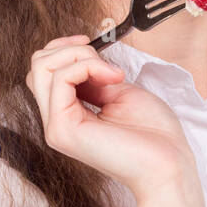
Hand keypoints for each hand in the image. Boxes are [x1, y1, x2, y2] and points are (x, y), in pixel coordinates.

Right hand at [26, 34, 197, 202]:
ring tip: (111, 72)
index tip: (90, 43)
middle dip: (70, 49)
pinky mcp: (62, 129)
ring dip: (80, 56)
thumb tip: (80, 62)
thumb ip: (94, 78)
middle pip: (38, 66)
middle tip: (103, 62)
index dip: (64, 48)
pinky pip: (61, 79)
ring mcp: (56, 127)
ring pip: (43, 68)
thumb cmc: (154, 134)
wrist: (168, 164)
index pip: (45, 72)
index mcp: (69, 114)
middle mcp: (57, 122)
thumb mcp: (119, 93)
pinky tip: (112, 78)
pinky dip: (87, 67)